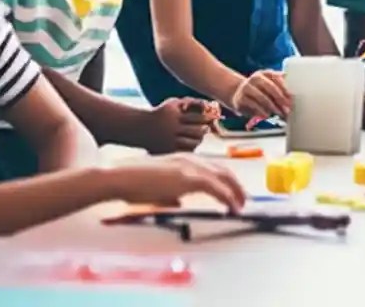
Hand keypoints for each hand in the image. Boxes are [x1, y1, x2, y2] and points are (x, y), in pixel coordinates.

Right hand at [110, 154, 246, 212]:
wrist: (121, 177)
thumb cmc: (132, 183)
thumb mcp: (156, 186)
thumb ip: (170, 192)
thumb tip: (178, 201)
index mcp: (183, 158)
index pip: (212, 167)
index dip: (226, 179)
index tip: (233, 191)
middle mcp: (190, 159)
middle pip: (223, 170)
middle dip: (236, 185)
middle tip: (243, 199)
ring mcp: (190, 167)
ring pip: (223, 177)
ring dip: (235, 192)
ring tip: (241, 205)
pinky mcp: (188, 178)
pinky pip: (215, 188)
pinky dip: (227, 197)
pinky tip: (232, 207)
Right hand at [138, 98, 214, 153]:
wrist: (140, 128)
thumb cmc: (162, 113)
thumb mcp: (173, 104)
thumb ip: (190, 102)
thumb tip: (208, 104)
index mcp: (174, 116)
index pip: (197, 118)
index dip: (207, 119)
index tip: (211, 119)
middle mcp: (172, 129)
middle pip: (196, 131)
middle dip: (204, 130)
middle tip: (206, 128)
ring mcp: (170, 141)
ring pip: (193, 143)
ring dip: (199, 140)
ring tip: (199, 136)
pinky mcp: (168, 151)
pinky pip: (186, 151)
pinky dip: (191, 147)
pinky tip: (190, 143)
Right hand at [231, 69, 291, 118]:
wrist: (239, 94)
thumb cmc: (260, 91)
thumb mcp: (269, 85)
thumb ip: (280, 86)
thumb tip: (295, 93)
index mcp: (264, 73)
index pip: (276, 78)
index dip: (285, 88)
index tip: (291, 98)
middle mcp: (255, 78)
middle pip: (270, 87)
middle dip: (280, 99)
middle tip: (287, 108)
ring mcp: (246, 87)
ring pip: (262, 97)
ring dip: (273, 107)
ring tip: (280, 113)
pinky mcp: (241, 98)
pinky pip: (253, 105)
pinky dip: (262, 111)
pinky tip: (267, 115)